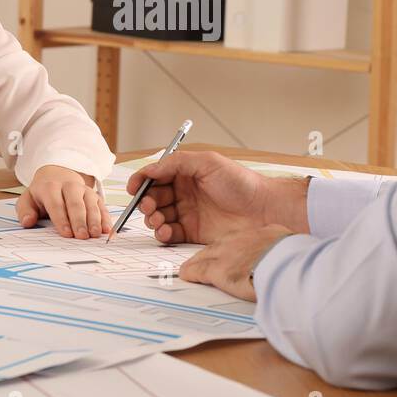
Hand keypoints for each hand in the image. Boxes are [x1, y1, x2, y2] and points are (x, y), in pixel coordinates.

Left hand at [18, 165, 110, 238]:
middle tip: (82, 237)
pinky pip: (101, 206)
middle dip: (79, 221)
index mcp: (50, 187)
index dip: (61, 219)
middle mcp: (69, 186)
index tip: (66, 233)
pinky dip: (105, 218)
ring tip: (95, 234)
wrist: (58, 175)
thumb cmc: (43, 193)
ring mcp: (84, 190)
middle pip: (76, 203)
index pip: (56, 204)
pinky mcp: (95, 195)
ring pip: (91, 204)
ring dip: (94, 220)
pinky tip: (108, 230)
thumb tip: (27, 222)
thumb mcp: (28, 199)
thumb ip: (25, 210)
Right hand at [126, 150, 309, 245]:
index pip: (156, 175)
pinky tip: (166, 231)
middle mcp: (184, 192)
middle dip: (146, 201)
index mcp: (186, 173)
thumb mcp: (207, 162)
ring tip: (158, 219)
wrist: (262, 210)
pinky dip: (162, 233)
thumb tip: (151, 169)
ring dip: (152, 218)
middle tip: (148, 206)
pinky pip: (169, 234)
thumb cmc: (241, 183)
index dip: (142, 181)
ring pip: (158, 216)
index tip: (133, 188)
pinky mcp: (193, 232)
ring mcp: (188, 213)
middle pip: (154, 197)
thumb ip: (176, 163)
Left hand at [179, 225, 294, 300]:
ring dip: (197, 264)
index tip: (229, 257)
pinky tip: (186, 276)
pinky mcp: (218, 271)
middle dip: (209, 256)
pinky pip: (196, 271)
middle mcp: (238, 241)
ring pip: (202, 257)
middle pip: (215, 247)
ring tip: (191, 270)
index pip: (235, 241)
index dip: (229, 251)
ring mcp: (226, 254)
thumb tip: (283, 256)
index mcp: (257, 235)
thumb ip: (277, 249)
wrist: (289, 264)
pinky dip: (190, 274)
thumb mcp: (287, 245)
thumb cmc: (294, 258)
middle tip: (203, 264)